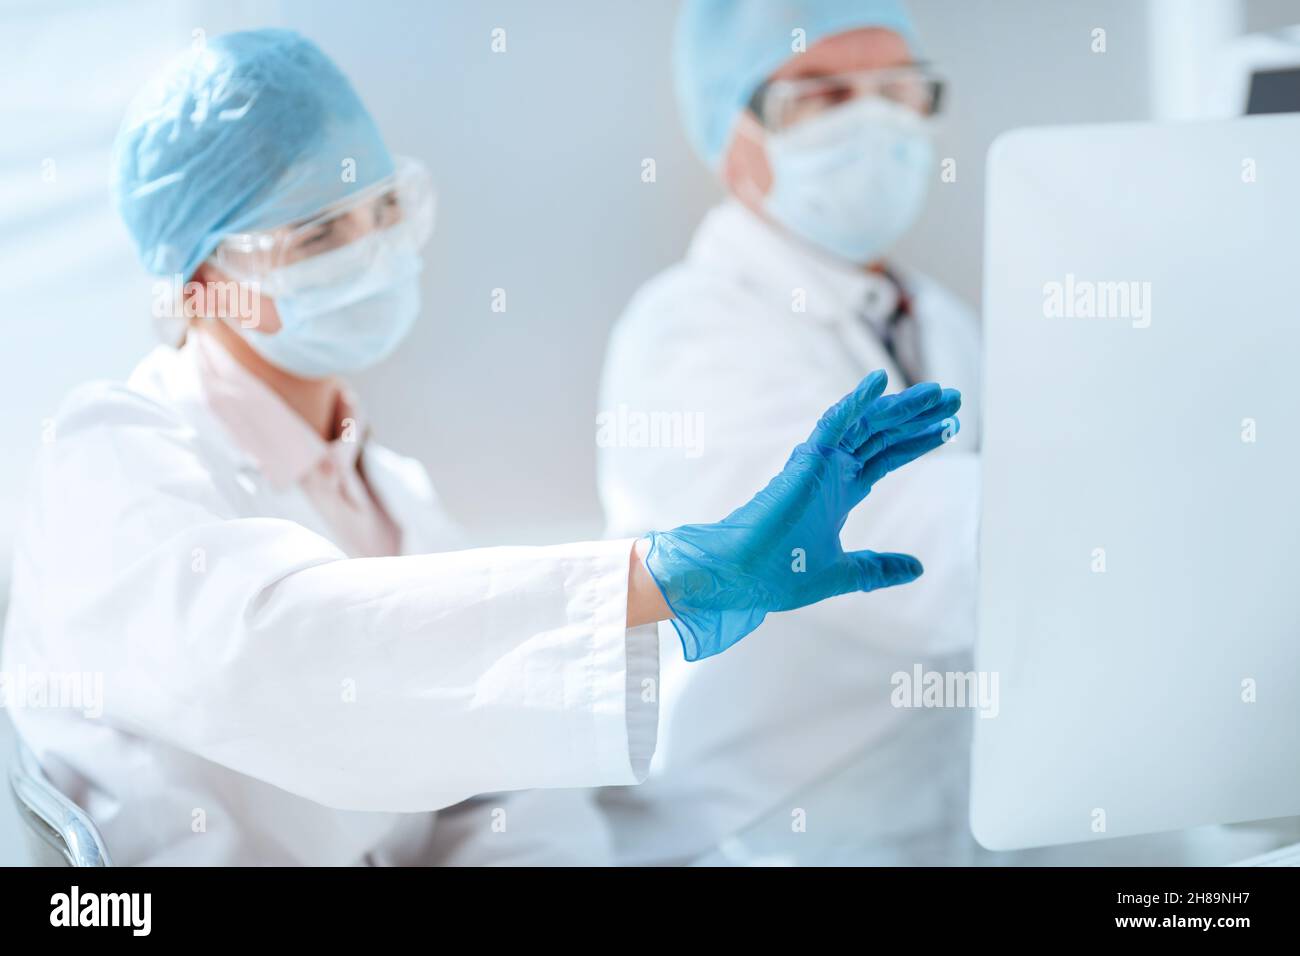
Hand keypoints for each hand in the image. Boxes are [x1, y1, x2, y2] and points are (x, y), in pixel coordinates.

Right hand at [644, 370, 960, 660]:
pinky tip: (880, 382)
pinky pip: (835, 423)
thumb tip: (917, 569)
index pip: (887, 457)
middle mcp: (833, 472)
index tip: (949, 429)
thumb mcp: (845, 573)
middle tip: (954, 398)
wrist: (746, 577)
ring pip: (869, 424)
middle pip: (885, 434)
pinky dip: (857, 402)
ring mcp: (820, 463)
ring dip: (904, 406)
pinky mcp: (807, 460)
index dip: (918, 441)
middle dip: (920, 416)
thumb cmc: (782, 574)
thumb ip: (878, 568)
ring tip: (939, 392)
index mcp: (840, 492)